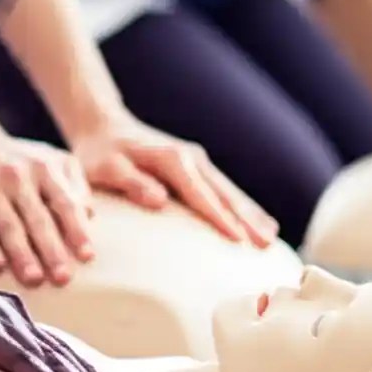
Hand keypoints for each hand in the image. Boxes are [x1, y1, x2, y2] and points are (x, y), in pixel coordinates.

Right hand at [0, 132, 94, 286]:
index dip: (76, 229)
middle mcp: (16, 177)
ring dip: (22, 253)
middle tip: (63, 278)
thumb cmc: (14, 158)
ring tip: (34, 279)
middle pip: (37, 218)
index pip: (64, 202)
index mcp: (43, 169)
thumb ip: (73, 184)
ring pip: (8, 225)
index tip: (87, 256)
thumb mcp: (49, 159)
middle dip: (51, 249)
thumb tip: (90, 215)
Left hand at [69, 117, 277, 247]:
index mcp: (171, 159)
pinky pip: (225, 190)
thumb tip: (160, 200)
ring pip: (230, 191)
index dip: (220, 217)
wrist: (104, 127)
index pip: (200, 195)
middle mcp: (191, 158)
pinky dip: (244, 206)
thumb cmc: (101, 153)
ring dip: (251, 214)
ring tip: (270, 238)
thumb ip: (131, 183)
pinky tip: (260, 223)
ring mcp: (197, 161)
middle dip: (247, 219)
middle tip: (267, 245)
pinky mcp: (197, 167)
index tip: (239, 239)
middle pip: (224, 193)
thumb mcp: (107, 167)